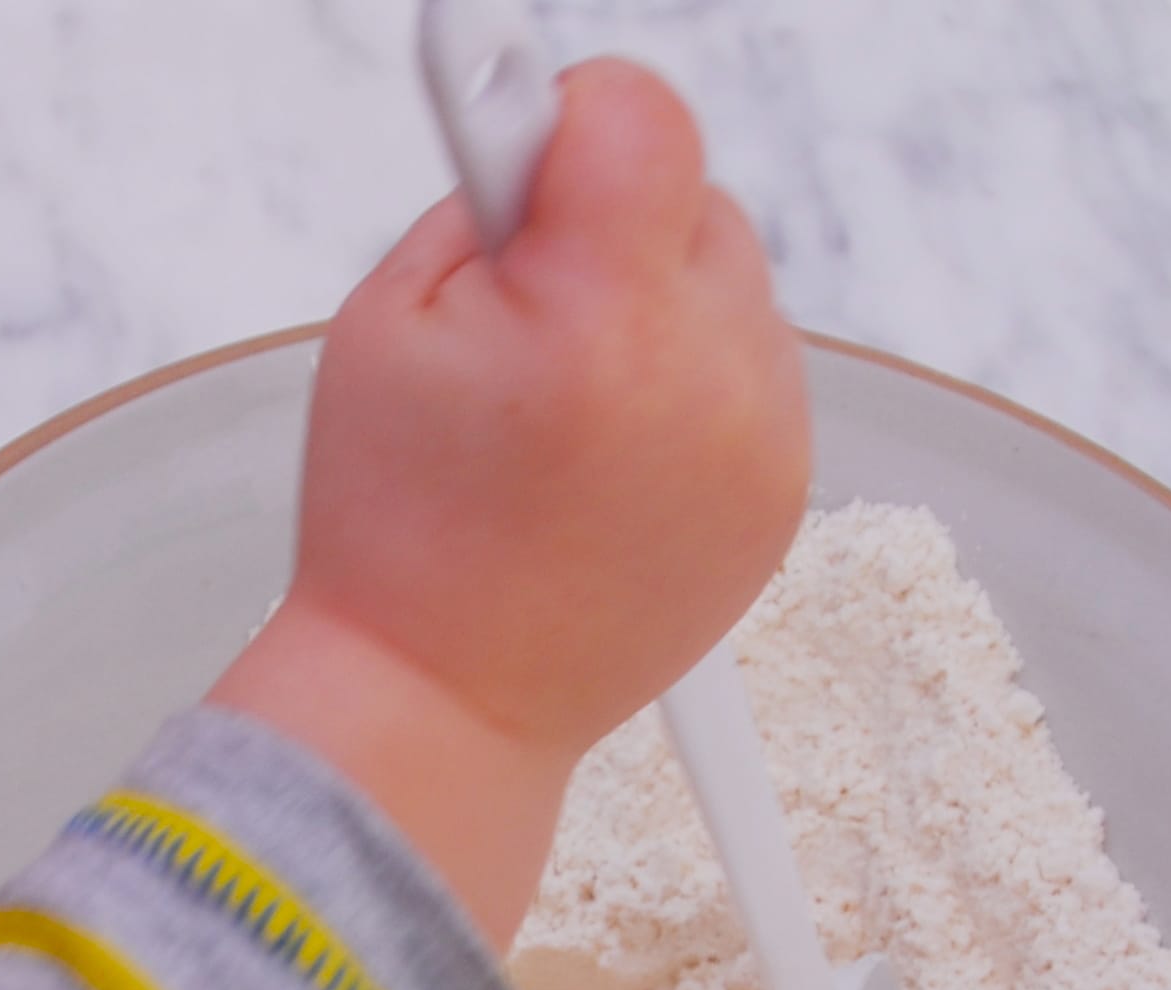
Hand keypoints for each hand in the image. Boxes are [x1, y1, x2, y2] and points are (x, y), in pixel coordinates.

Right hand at [212, 61, 809, 941]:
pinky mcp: (785, 485)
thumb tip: (536, 107)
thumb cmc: (399, 532)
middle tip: (519, 329)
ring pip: (726, 281)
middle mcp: (709, 376)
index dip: (565, 120)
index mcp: (603, 321)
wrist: (448, 701)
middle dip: (604, 230)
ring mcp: (764, 436)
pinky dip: (686, 385)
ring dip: (653, 307)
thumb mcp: (384, 318)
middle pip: (690, 193)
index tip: (519, 163)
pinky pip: (749, 367)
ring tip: (563, 411)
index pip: (638, 112)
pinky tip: (605, 455)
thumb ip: (481, 189)